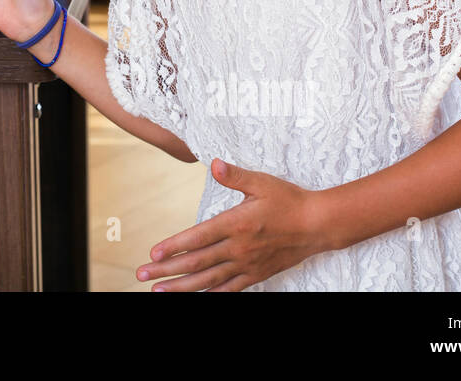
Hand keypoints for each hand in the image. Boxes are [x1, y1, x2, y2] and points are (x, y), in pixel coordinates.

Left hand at [136, 158, 326, 290]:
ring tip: (159, 291)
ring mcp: (247, 264)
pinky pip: (230, 288)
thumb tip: (214, 164)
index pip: (198, 238)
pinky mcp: (257, 274)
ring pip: (209, 279)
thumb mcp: (261, 182)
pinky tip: (196, 297)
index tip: (153, 254)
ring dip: (182, 287)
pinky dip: (211, 294)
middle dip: (167, 270)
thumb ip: (235, 176)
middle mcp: (238, 248)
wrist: (318, 225)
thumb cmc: (288, 200)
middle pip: (196, 262)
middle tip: (143, 274)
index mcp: (236, 223)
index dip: (174, 247)